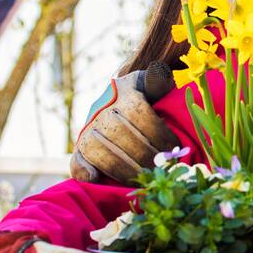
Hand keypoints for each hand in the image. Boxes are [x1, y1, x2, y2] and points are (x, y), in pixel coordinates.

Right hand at [70, 62, 177, 184]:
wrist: (116, 104)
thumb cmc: (143, 97)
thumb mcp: (151, 85)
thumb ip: (158, 80)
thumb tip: (160, 74)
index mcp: (123, 91)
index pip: (139, 113)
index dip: (159, 133)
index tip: (174, 147)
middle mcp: (102, 110)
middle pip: (122, 136)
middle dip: (146, 155)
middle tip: (163, 168)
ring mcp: (88, 131)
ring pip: (102, 152)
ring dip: (125, 169)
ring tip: (145, 178)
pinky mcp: (80, 150)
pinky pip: (77, 162)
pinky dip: (84, 171)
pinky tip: (95, 179)